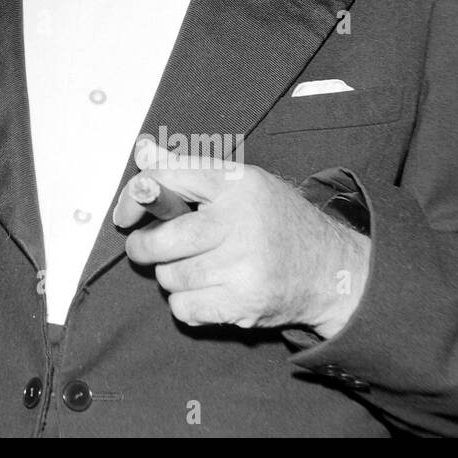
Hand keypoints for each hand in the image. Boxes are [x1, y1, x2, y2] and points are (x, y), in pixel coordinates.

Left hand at [112, 139, 369, 337]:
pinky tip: (206, 291)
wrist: (332, 270)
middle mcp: (240, 221)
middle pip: (162, 239)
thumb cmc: (275, 221)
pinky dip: (185, 304)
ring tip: (194, 267)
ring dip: (171, 275)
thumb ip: (187, 168)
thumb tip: (141, 150)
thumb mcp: (240, 182)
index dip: (134, 195)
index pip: (167, 178)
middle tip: (148, 247)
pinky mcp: (245, 303)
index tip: (125, 214)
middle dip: (145, 247)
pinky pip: (184, 308)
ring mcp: (244, 265)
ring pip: (170, 276)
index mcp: (237, 182)